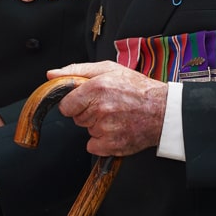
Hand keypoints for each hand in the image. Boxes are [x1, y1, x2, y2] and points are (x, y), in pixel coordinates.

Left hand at [50, 62, 164, 156]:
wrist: (164, 111)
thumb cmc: (138, 88)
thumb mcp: (108, 69)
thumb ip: (76, 71)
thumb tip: (52, 75)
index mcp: (96, 88)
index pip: (66, 104)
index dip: (75, 102)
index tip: (86, 100)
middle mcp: (100, 109)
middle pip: (76, 118)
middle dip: (88, 112)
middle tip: (108, 105)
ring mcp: (106, 129)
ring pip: (87, 130)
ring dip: (97, 125)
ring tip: (117, 115)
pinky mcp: (112, 145)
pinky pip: (93, 146)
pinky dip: (102, 141)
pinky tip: (116, 129)